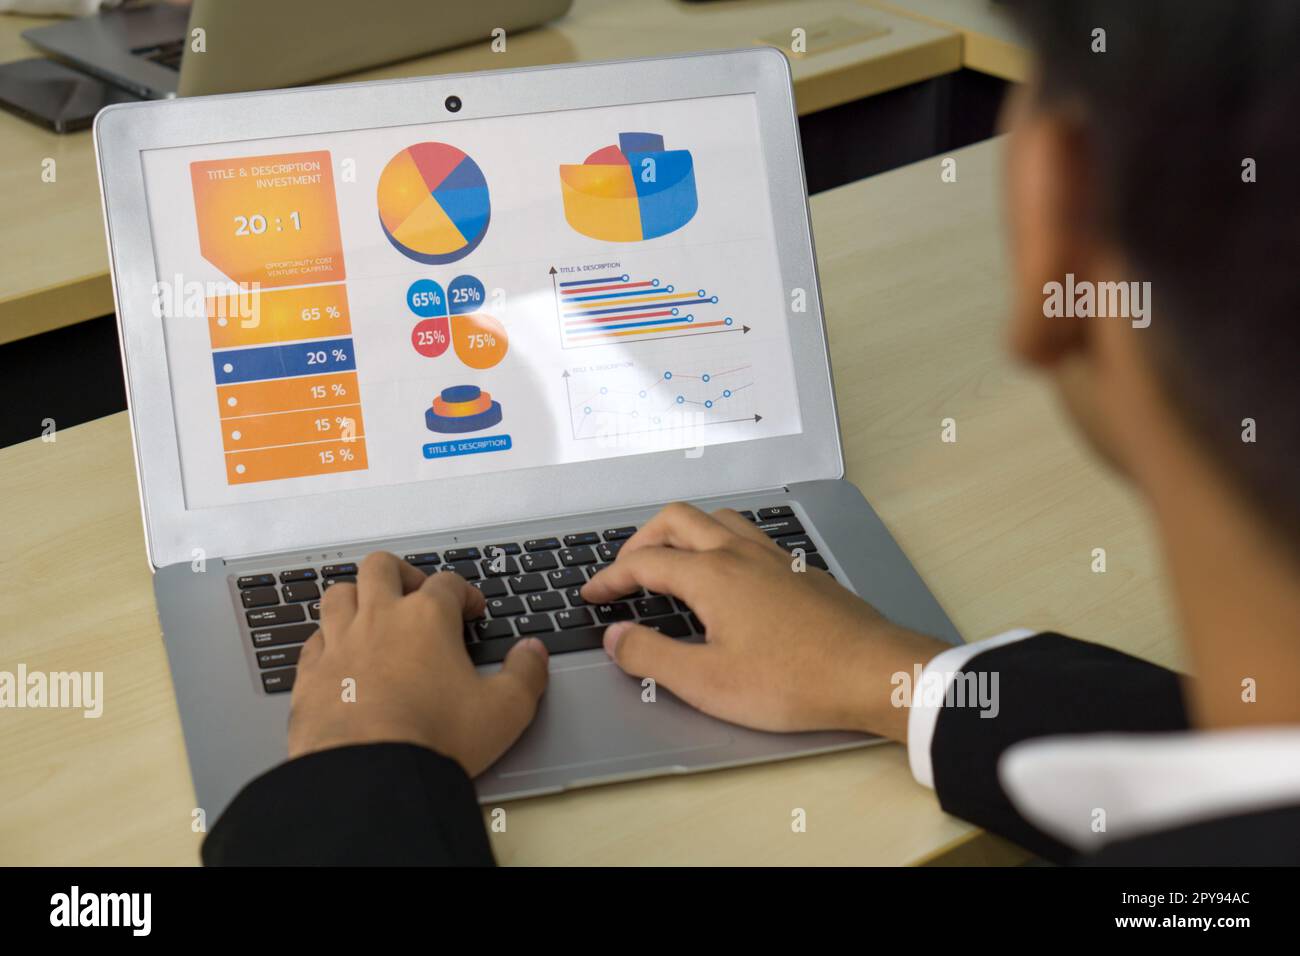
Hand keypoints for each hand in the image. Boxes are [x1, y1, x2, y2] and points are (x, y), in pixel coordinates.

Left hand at [288, 552, 548, 775]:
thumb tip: (534, 652)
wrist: (368, 775)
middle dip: (402, 574)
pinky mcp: (310, 674)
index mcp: (427, 618)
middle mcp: (379, 619)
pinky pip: (313, 640)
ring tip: (373, 617)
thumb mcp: (504, 710)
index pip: (447, 583)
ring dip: (357, 598)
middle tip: (416, 596)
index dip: (464, 593)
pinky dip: (327, 641)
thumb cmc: (436, 739)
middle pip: (382, 568)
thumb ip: (526, 674)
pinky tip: (339, 656)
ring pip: (339, 594)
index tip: (471, 611)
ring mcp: (339, 644)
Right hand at [580, 503, 949, 740]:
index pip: (645, 562)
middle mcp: (740, 554)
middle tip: (624, 571)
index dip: (611, 577)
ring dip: (683, 531)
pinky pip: (749, 534)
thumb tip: (616, 637)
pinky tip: (727, 574)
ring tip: (670, 561)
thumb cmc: (794, 681)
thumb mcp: (708, 682)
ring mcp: (774, 557)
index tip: (593, 594)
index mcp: (712, 576)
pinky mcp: (799, 570)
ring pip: (717, 518)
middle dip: (641, 540)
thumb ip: (652, 656)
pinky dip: (720, 541)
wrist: (872, 672)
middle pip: (677, 520)